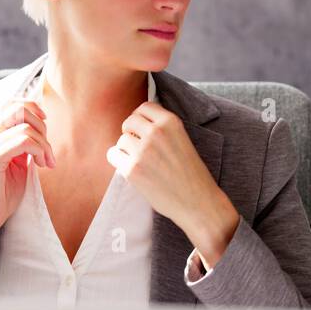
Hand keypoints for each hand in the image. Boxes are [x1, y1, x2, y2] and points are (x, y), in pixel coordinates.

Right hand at [0, 99, 55, 267]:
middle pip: (19, 108)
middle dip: (42, 126)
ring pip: (25, 126)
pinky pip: (24, 141)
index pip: (12, 104)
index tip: (45, 128)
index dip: (33, 109)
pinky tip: (41, 165)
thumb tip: (41, 132)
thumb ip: (24, 145)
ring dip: (44, 144)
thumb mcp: (16, 163)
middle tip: (47, 150)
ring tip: (46, 162)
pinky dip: (39, 150)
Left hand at [106, 101, 239, 262]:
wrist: (198, 202)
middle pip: (129, 121)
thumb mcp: (182, 140)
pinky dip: (118, 161)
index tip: (143, 129)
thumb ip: (162, 129)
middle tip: (138, 146)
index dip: (141, 118)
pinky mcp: (132, 169)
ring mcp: (143, 151)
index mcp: (171, 123)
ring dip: (125, 149)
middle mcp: (156, 133)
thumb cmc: (191, 174)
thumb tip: (136, 122)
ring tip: (139, 161)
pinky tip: (130, 168)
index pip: (145, 107)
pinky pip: (113, 155)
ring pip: (121, 140)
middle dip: (130, 132)